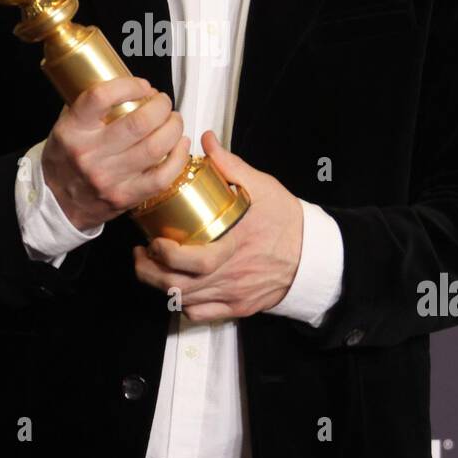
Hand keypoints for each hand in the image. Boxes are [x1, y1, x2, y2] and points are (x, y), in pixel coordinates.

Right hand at [42, 77, 189, 231]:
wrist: (57, 204)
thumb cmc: (65, 161)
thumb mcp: (64, 127)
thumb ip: (89, 105)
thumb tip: (123, 84)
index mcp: (73, 130)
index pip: (102, 97)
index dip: (129, 85)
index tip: (142, 86)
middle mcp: (90, 154)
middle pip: (139, 123)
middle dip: (161, 106)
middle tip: (163, 102)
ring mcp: (109, 178)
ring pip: (155, 147)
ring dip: (173, 128)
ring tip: (174, 120)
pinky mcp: (125, 196)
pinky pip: (162, 176)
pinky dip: (178, 157)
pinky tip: (181, 144)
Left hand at [132, 130, 303, 321]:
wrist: (315, 254)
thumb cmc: (289, 222)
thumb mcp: (263, 187)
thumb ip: (231, 165)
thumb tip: (207, 142)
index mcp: (235, 245)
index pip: (193, 261)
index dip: (165, 255)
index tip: (153, 241)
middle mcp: (232, 274)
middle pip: (180, 286)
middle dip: (150, 272)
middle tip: (141, 254)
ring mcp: (234, 294)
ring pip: (186, 302)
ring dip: (161, 286)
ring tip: (150, 268)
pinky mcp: (238, 307)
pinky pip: (202, 314)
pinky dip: (183, 305)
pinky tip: (178, 288)